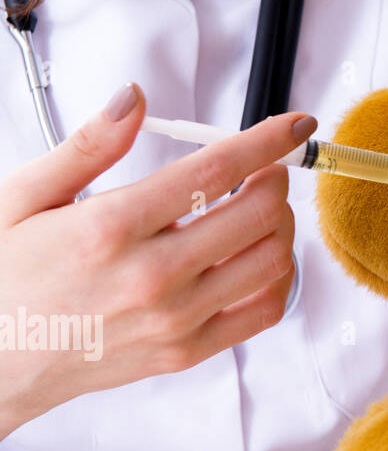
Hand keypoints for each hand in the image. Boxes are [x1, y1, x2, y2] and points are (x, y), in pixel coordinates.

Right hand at [0, 83, 315, 438]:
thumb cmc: (3, 277)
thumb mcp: (22, 198)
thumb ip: (86, 146)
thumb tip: (133, 98)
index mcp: (111, 227)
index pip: (216, 170)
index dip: (267, 141)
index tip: (296, 124)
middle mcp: (151, 275)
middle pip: (258, 213)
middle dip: (275, 179)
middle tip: (264, 169)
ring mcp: (174, 318)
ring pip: (272, 260)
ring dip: (280, 225)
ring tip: (258, 209)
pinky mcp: (185, 352)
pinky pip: (263, 311)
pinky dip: (277, 277)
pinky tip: (255, 257)